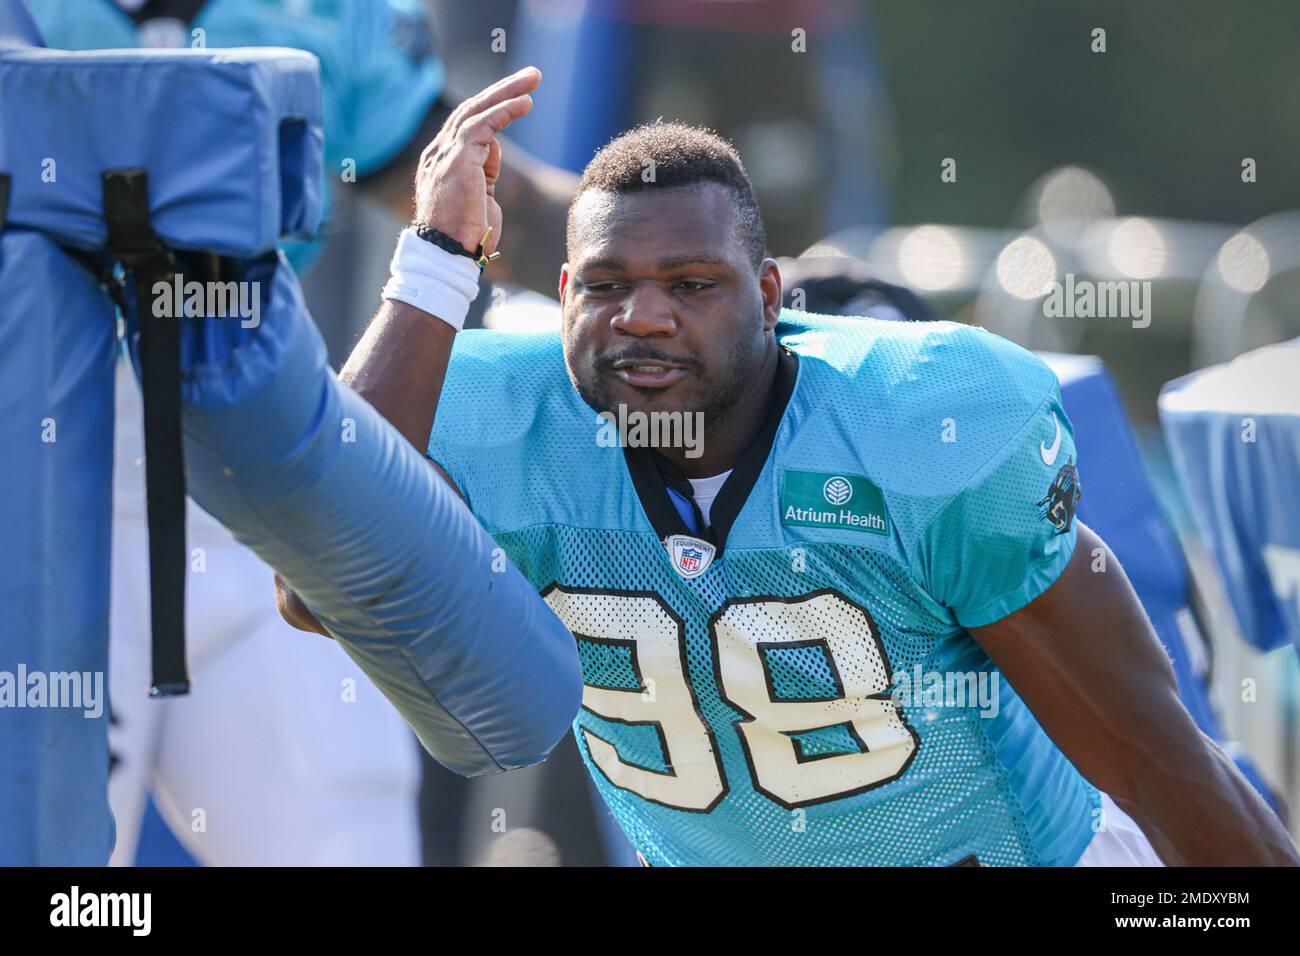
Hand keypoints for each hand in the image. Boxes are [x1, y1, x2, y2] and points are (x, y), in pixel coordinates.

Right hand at [413, 67, 540, 256]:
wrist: (447, 255)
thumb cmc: (465, 237)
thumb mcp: (479, 197)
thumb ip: (484, 170)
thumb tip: (493, 146)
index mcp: (441, 162)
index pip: (467, 123)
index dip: (493, 106)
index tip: (519, 96)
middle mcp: (439, 153)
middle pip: (471, 109)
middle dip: (502, 89)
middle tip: (531, 75)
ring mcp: (445, 155)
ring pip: (476, 110)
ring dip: (508, 92)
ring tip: (534, 79)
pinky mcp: (457, 160)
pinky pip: (482, 125)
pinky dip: (504, 110)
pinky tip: (525, 102)